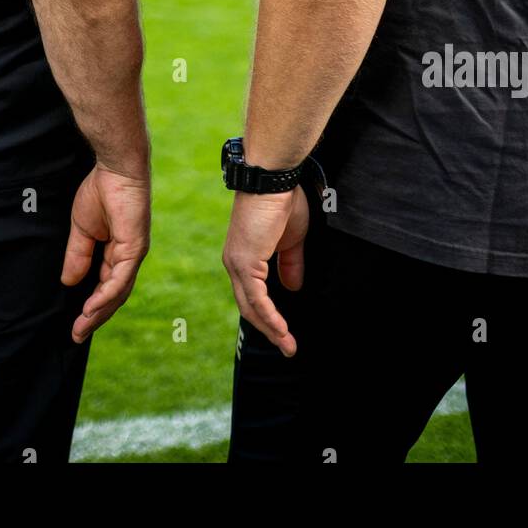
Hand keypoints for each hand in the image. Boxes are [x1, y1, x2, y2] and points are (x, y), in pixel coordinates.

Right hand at [62, 163, 150, 343]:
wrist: (114, 169)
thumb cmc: (100, 192)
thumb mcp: (82, 230)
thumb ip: (78, 255)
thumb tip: (69, 282)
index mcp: (117, 252)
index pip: (105, 287)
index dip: (91, 307)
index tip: (75, 325)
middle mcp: (128, 257)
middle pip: (113, 296)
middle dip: (94, 317)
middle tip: (76, 335)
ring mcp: (134, 253)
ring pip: (118, 292)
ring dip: (99, 312)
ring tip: (82, 327)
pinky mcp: (135, 247)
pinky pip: (120, 278)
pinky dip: (106, 295)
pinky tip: (91, 308)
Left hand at [222, 185, 309, 357]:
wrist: (273, 180)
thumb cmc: (282, 202)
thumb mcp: (291, 239)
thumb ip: (290, 264)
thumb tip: (293, 287)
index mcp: (243, 257)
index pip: (251, 294)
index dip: (267, 315)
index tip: (283, 331)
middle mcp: (234, 263)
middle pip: (249, 307)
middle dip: (269, 329)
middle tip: (287, 347)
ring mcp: (237, 264)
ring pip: (251, 308)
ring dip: (271, 329)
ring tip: (289, 346)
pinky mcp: (245, 262)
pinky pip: (257, 299)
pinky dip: (270, 317)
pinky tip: (282, 331)